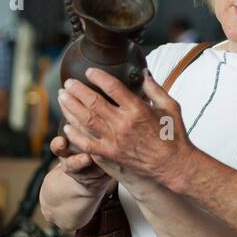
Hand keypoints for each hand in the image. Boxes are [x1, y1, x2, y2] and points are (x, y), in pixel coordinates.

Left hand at [57, 68, 194, 188]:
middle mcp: (123, 124)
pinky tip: (67, 127)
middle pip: (93, 102)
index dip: (98, 77)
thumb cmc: (173, 135)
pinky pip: (87, 144)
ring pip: (86, 120)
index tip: (89, 72)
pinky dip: (75, 135)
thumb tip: (144, 73)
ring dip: (71, 107)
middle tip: (68, 83)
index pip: (112, 87)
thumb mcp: (170, 107)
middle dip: (77, 90)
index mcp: (138, 109)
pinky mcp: (110, 154)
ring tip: (62, 97)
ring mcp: (114, 140)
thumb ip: (155, 89)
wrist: (172, 165)